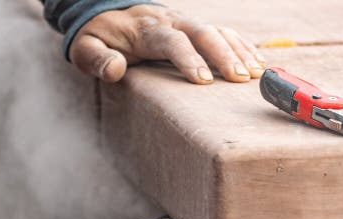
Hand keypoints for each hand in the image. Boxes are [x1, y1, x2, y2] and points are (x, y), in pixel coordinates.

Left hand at [69, 5, 265, 83]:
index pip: (171, 41)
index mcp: (146, 30)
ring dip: (238, 51)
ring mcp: (186, 22)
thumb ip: (97, 59)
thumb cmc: (97, 36)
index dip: (188, 59)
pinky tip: (257, 63)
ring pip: (218, 31)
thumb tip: (115, 69)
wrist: (107, 12)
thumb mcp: (85, 48)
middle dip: (223, 54)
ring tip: (254, 75)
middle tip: (239, 79)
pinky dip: (242, 46)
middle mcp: (171, 21)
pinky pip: (224, 32)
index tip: (203, 81)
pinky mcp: (195, 28)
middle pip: (203, 32)